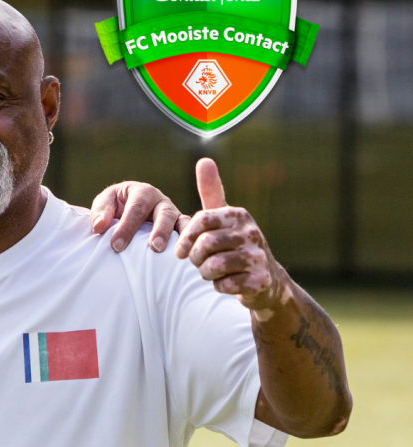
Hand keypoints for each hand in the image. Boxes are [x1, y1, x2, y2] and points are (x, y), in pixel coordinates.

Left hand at [89, 181, 187, 253]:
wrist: (128, 209)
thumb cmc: (116, 206)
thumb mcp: (106, 203)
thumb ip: (101, 212)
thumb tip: (99, 227)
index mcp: (142, 192)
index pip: (136, 208)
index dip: (127, 227)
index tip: (116, 245)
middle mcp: (161, 201)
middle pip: (164, 214)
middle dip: (159, 231)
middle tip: (154, 247)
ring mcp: (174, 214)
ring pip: (181, 223)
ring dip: (179, 238)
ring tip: (175, 254)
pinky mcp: (181, 228)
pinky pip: (190, 234)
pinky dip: (191, 243)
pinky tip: (188, 257)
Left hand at [175, 158, 286, 310]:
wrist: (265, 280)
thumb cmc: (234, 245)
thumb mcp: (223, 217)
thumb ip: (211, 192)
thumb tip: (204, 160)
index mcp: (239, 215)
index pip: (201, 220)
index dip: (186, 237)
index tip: (181, 250)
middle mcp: (252, 232)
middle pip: (205, 245)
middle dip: (195, 258)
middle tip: (198, 262)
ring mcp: (259, 256)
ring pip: (213, 266)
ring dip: (205, 273)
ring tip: (211, 272)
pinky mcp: (261, 280)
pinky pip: (224, 285)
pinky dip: (219, 286)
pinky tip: (225, 283)